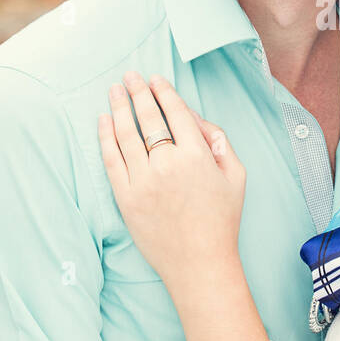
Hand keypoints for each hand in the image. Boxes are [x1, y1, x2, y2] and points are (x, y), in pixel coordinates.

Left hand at [98, 72, 245, 290]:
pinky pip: (111, 160)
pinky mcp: (126, 198)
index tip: (154, 79)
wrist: (199, 264)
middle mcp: (168, 164)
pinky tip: (103, 121)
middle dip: (137, 92)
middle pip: (148, 118)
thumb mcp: (236, 176)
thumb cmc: (221, 220)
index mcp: (197, 156)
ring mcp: (143, 181)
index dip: (163, 92)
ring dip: (118, 108)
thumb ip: (220, 142)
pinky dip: (105, 137)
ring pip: (125, 135)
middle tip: (129, 76)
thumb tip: (195, 118)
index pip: (175, 112)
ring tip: (114, 90)